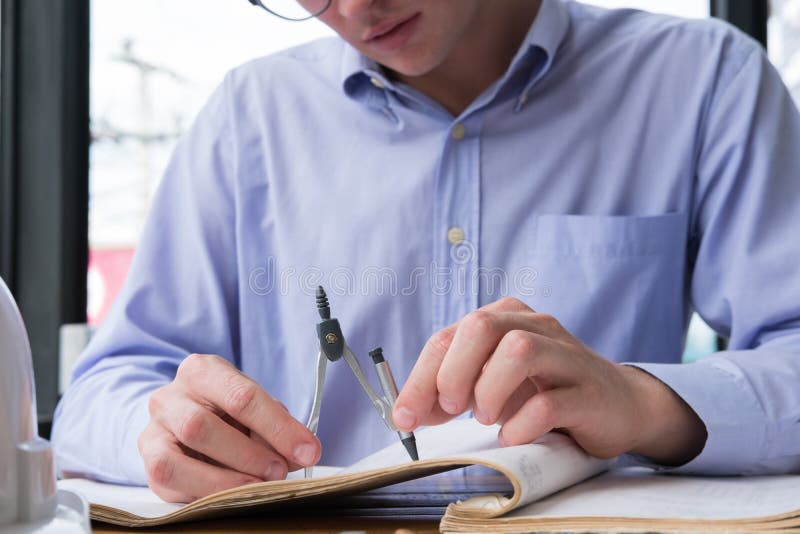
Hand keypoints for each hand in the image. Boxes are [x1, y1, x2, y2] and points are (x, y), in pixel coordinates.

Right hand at [138, 354, 319, 501]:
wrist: (181, 418)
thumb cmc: (225, 411)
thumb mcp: (254, 410)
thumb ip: (276, 428)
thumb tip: (302, 453)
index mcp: (203, 371)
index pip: (242, 395)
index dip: (278, 427)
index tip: (308, 450)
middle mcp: (171, 395)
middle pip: (202, 425)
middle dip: (248, 454)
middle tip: (280, 472)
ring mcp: (153, 428)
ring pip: (177, 457)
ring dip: (225, 477)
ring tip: (257, 487)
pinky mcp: (148, 460)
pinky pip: (169, 479)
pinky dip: (204, 491)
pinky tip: (229, 496)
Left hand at [393, 297, 706, 464]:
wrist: (618, 405)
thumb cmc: (545, 391)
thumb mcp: (492, 386)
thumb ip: (450, 394)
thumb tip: (407, 413)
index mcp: (506, 318)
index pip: (450, 335)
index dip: (421, 377)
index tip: (405, 417)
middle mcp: (535, 325)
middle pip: (481, 327)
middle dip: (453, 373)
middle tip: (453, 408)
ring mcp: (566, 355)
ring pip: (518, 350)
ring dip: (489, 391)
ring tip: (486, 416)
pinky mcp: (588, 391)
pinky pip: (548, 403)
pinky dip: (521, 424)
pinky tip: (514, 434)